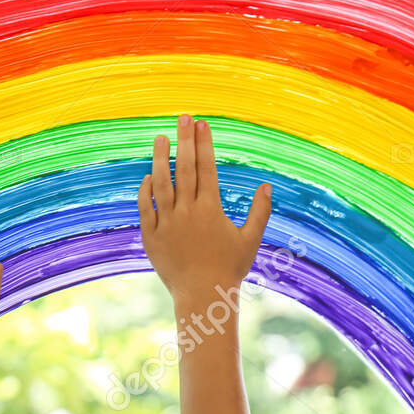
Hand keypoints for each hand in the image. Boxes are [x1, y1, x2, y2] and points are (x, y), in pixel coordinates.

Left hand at [138, 115, 271, 309]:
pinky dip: (145, 189)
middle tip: (184, 117)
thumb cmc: (229, 269)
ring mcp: (167, 223)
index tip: (202, 124)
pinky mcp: (151, 237)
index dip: (204, 144)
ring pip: (161, 183)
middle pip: (185, 168)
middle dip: (185, 140)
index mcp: (211, 209)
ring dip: (161, 158)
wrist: (202, 296)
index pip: (206, 168)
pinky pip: (145, 207)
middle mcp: (188, 212)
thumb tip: (267, 186)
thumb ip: (260, 212)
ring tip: (161, 137)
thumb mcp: (250, 240)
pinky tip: (148, 175)